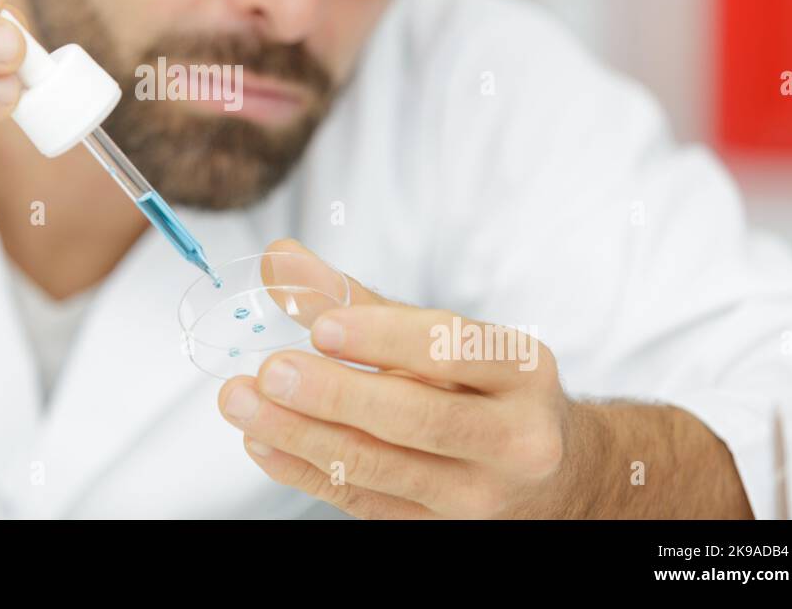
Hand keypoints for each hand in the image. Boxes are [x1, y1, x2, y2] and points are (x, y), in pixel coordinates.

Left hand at [217, 239, 580, 518]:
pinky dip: (304, 470)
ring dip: (300, 435)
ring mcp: (478, 496)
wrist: (548, 473)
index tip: (321, 326)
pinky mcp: (440, 531)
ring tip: (243, 404)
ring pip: (380, 468)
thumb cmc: (480, 387)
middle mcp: (513, 438)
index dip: (383, 338)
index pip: (450, 350)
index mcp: (520, 370)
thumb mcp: (436, 336)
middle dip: (335, 395)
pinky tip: (262, 441)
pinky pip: (362, 503)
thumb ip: (354, 299)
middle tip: (271, 372)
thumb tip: (278, 260)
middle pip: (415, 418)